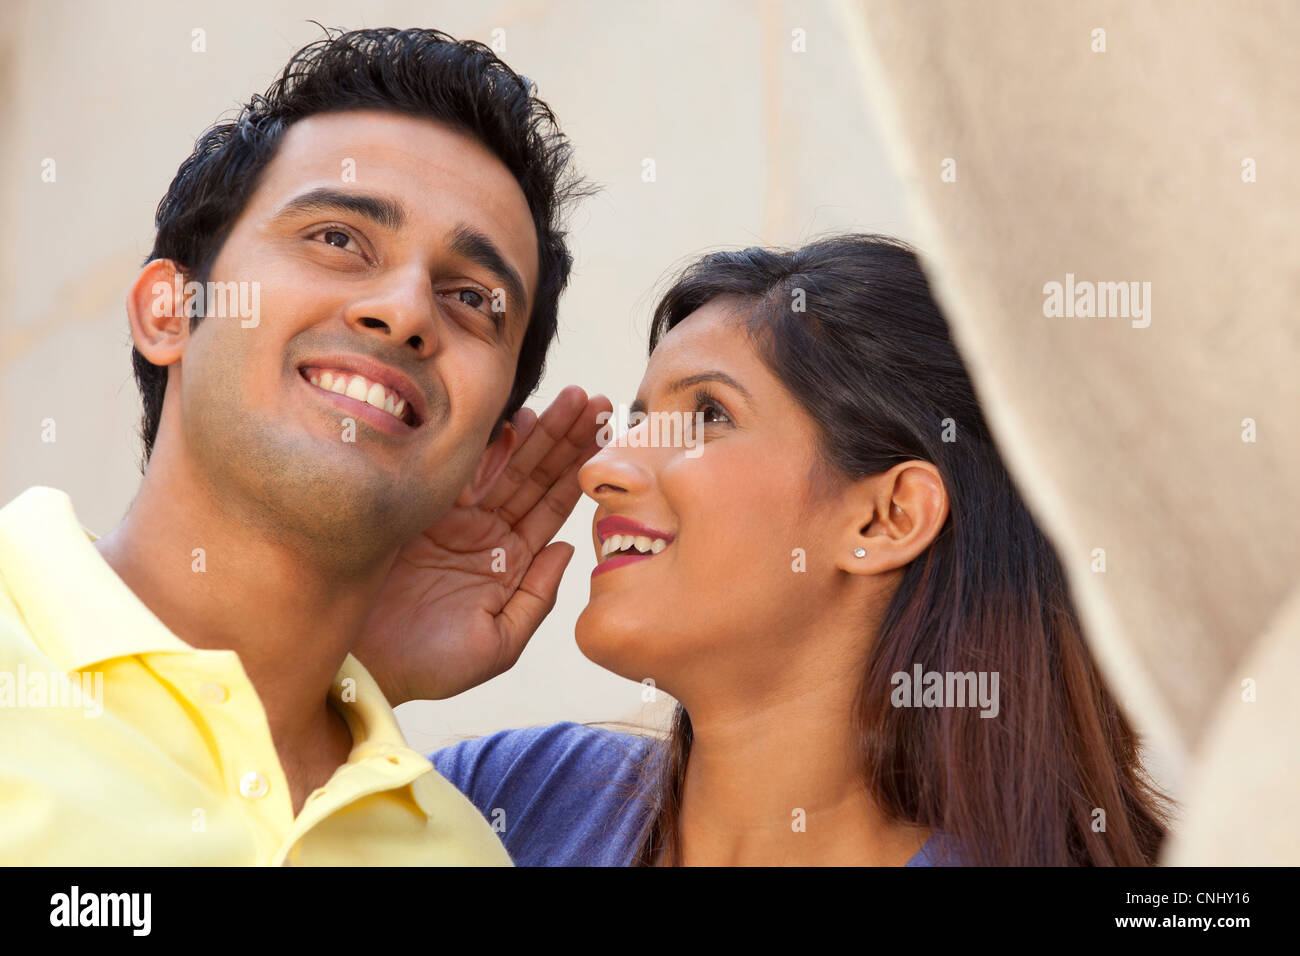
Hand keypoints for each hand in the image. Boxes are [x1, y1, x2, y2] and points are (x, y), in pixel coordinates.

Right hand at [354, 386, 611, 704]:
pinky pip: (457, 471)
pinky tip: (514, 418)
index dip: (580, 473)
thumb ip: (536, 598)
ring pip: (504, 466)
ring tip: (570, 400)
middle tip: (595, 401)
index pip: (552, 508)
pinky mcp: (416, 508)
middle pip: (534, 476)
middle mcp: (483, 533)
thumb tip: (569, 547)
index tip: (608, 439)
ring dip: (537, 432)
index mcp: (508, 563)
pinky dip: (485, 445)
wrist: (359, 667)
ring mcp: (450, 516)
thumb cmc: (427, 666)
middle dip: (565, 439)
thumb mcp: (497, 643)